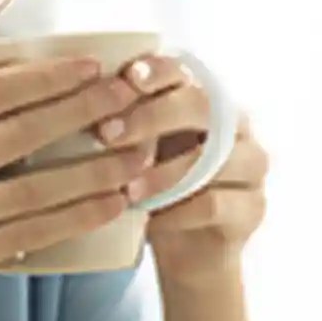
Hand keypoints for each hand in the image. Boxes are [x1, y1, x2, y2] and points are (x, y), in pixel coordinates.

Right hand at [0, 31, 146, 320]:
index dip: (43, 76)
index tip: (91, 65)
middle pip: (15, 134)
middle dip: (80, 111)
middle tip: (127, 98)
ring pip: (31, 189)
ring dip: (92, 170)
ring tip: (137, 155)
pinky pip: (29, 233)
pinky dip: (76, 217)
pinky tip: (112, 204)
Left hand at [95, 54, 268, 288]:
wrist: (187, 249)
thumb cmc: (152, 186)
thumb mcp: (134, 151)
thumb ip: (118, 121)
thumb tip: (69, 95)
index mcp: (203, 99)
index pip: (184, 70)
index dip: (157, 71)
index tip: (125, 78)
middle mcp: (235, 124)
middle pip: (202, 106)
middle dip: (152, 116)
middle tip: (107, 134)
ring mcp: (251, 165)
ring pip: (210, 159)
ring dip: (162, 174)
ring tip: (125, 190)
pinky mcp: (252, 208)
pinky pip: (215, 204)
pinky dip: (176, 212)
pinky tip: (149, 220)